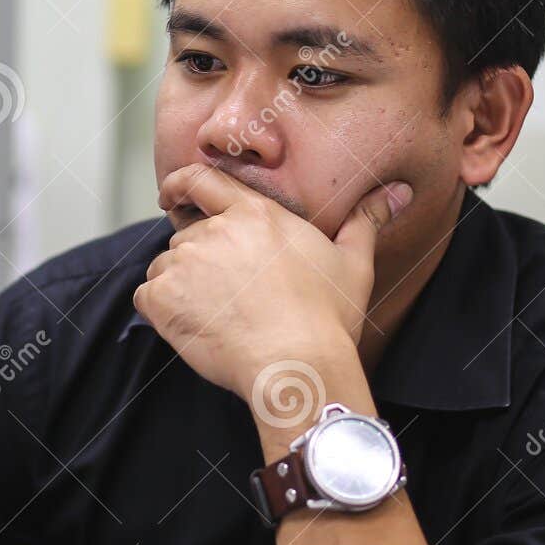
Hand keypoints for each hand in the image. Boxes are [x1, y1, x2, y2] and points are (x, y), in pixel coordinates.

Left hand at [132, 163, 411, 400]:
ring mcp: (184, 262)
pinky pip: (147, 297)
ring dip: (181, 288)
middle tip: (229, 297)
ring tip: (220, 316)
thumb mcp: (353, 262)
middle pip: (186, 237)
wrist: (296, 364)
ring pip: (165, 267)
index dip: (179, 185)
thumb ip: (365, 221)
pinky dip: (161, 311)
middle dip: (199, 262)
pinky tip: (194, 327)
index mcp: (254, 214)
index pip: (200, 180)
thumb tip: (397, 192)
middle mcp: (214, 231)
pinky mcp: (163, 297)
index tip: (170, 195)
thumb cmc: (327, 318)